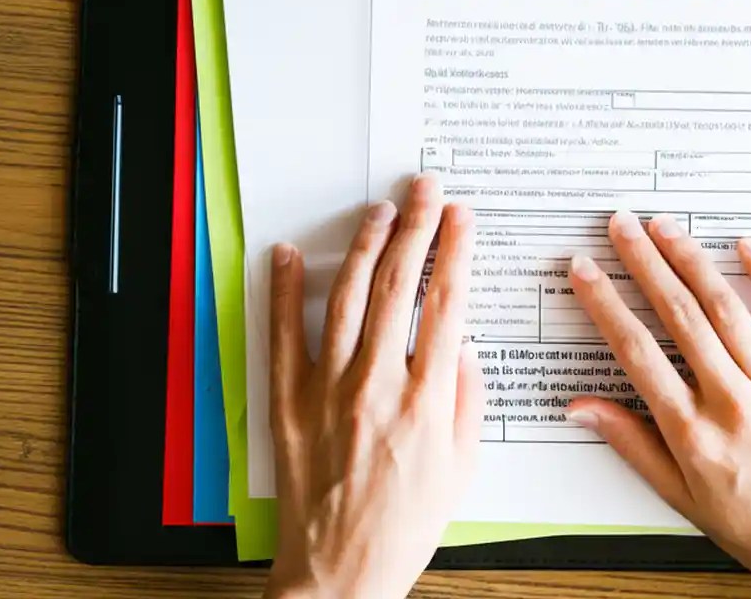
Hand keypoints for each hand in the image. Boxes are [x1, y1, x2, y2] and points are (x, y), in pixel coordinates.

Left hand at [265, 175, 481, 598]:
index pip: (446, 306)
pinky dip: (283, 291)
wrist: (340, 573)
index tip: (461, 219)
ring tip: (379, 211)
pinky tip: (287, 256)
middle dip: (416, 229)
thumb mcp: (462, 469)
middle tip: (424, 190)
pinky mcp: (289, 403)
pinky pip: (283, 336)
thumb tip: (461, 345)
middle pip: (400, 287)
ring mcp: (328, 391)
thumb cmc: (402, 527)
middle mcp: (377, 386)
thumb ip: (466, 401)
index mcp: (426, 402)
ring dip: (365, 246)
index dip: (456, 253)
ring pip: (348, 300)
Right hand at [566, 211, 750, 598]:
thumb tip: (581, 408)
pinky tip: (744, 247)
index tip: (584, 271)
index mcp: (693, 435)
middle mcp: (733, 404)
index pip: (635, 352)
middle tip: (619, 226)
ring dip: (690, 260)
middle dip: (642, 263)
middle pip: (676, 316)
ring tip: (664, 227)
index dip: (604, 304)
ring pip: (725, 308)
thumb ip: (632, 445)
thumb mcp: (684, 499)